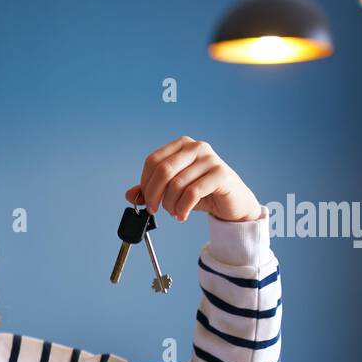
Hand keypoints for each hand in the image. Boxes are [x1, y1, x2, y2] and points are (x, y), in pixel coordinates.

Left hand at [125, 136, 260, 222]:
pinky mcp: (221, 173)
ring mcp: (210, 159)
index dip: (145, 183)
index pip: (153, 161)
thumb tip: (129, 195)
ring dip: (170, 204)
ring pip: (177, 184)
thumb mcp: (173, 191)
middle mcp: (196, 147)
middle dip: (154, 195)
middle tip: (155, 210)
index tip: (147, 200)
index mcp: (181, 145)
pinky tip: (182, 215)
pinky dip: (183, 208)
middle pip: (163, 170)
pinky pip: (192, 193)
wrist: (232, 202)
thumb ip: (151, 190)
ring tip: (174, 213)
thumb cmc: (202, 193)